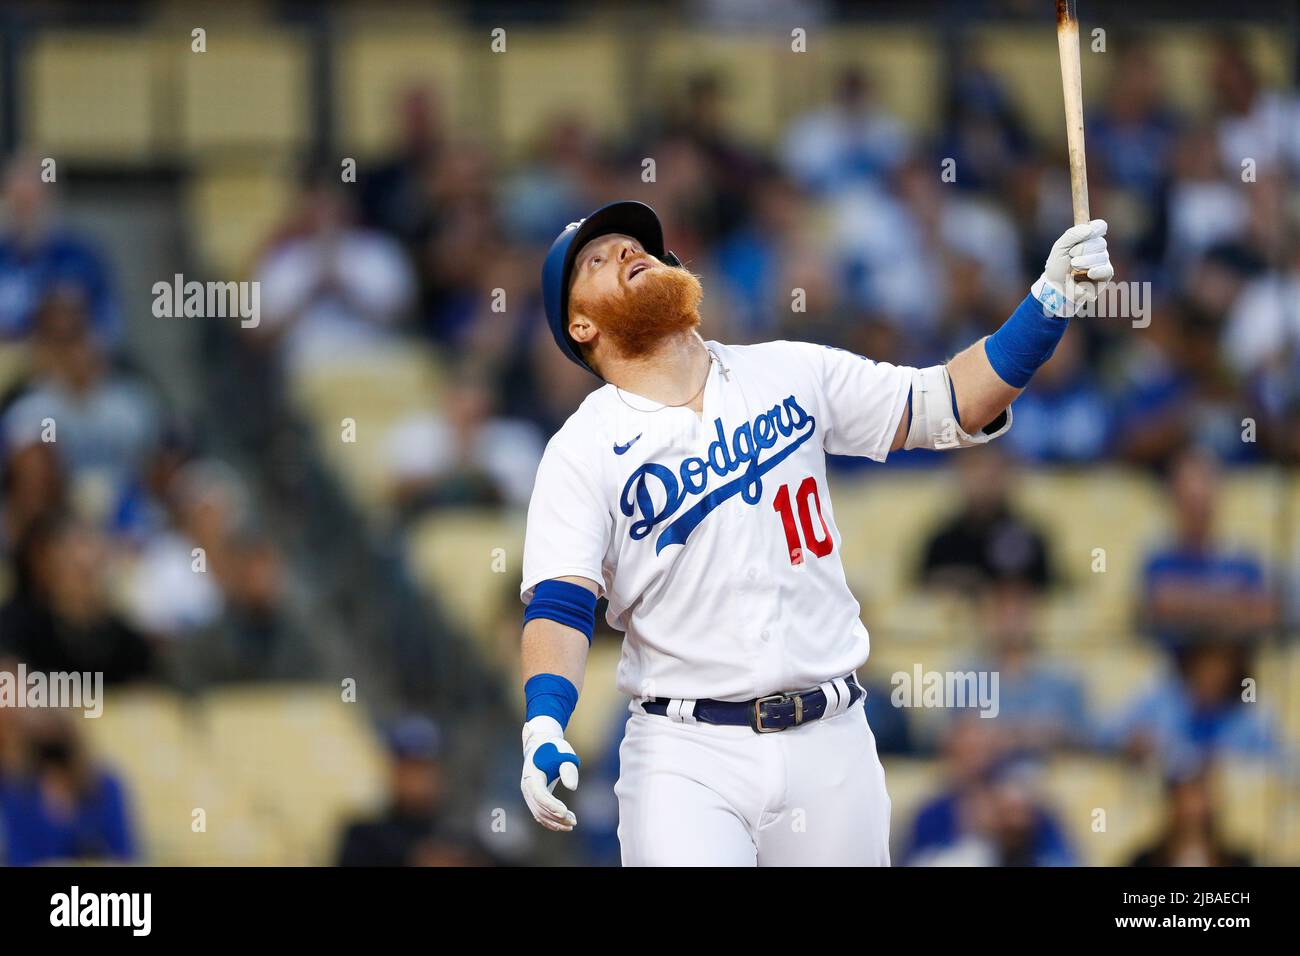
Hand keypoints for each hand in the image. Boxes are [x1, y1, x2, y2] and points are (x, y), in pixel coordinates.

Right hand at [520, 716, 579, 831]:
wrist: (541, 745)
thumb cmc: (554, 749)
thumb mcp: (564, 753)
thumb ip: (569, 768)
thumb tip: (572, 787)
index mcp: (532, 775)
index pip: (540, 795)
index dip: (551, 805)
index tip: (565, 812)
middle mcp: (527, 787)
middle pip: (539, 807)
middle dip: (556, 817)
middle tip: (574, 821)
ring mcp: (528, 794)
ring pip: (539, 813)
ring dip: (555, 821)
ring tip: (572, 824)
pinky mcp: (533, 798)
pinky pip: (539, 813)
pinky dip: (550, 821)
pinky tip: (563, 825)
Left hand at [1032, 218, 1112, 316]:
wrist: (1056, 288)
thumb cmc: (1057, 267)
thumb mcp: (1060, 247)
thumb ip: (1072, 234)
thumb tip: (1090, 229)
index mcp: (1088, 239)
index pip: (1100, 227)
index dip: (1097, 228)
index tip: (1089, 231)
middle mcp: (1097, 249)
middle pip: (1100, 242)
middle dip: (1083, 249)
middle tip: (1071, 257)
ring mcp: (1102, 262)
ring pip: (1102, 256)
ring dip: (1085, 262)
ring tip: (1074, 268)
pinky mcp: (1105, 276)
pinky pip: (1107, 270)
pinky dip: (1097, 271)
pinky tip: (1089, 273)